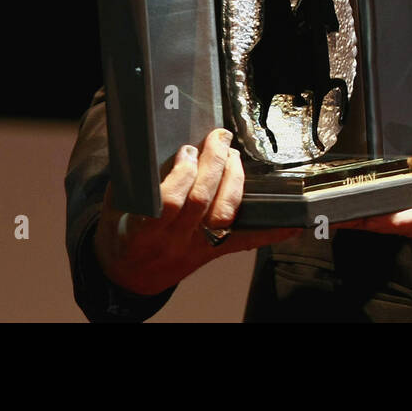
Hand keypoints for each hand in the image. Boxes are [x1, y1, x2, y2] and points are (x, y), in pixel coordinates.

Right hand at [93, 128, 297, 296]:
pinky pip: (246, 241)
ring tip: (232, 155)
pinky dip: (272, 230)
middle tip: (218, 138)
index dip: (182, 175)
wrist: (128, 275)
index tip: (186, 150)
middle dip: (214, 164)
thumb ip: (135, 177)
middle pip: (201, 203)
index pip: (168, 204)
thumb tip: (148, 135)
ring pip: (225, 216)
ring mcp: (196, 249)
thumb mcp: (116, 204)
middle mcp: (173, 242)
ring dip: (235, 180)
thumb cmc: (122, 231)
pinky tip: (295, 220)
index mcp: (141, 232)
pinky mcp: (214, 252)